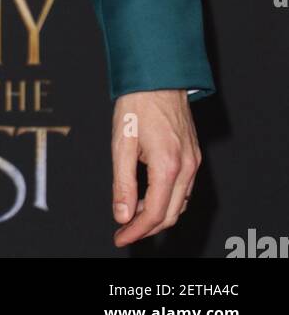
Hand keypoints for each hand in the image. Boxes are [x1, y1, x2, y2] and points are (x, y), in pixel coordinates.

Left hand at [111, 89, 200, 245]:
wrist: (159, 76)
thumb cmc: (137, 105)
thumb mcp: (121, 143)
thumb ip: (122, 183)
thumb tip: (123, 215)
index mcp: (168, 166)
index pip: (156, 214)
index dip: (137, 231)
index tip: (120, 238)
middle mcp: (187, 167)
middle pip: (171, 214)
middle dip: (147, 228)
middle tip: (124, 232)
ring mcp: (193, 161)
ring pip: (180, 203)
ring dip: (158, 215)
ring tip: (133, 216)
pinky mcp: (193, 155)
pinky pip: (184, 189)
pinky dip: (168, 200)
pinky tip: (150, 196)